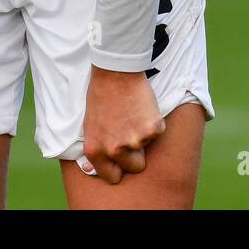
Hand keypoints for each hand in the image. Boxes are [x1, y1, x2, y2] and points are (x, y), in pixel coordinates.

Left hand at [80, 66, 164, 183]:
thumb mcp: (90, 126)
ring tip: (133, 114)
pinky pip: (157, 132)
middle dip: (136, 154)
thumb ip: (96, 148)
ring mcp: (135, 141)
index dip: (119, 168)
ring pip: (147, 147)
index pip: (112, 177)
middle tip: (131, 132)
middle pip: (135, 167)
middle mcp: (114, 150)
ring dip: (144, 134)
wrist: (115, 72)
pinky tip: (142, 108)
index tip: (122, 159)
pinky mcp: (152, 129)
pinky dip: (153, 122)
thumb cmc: (100, 96)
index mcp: (95, 151)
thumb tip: (91, 171)